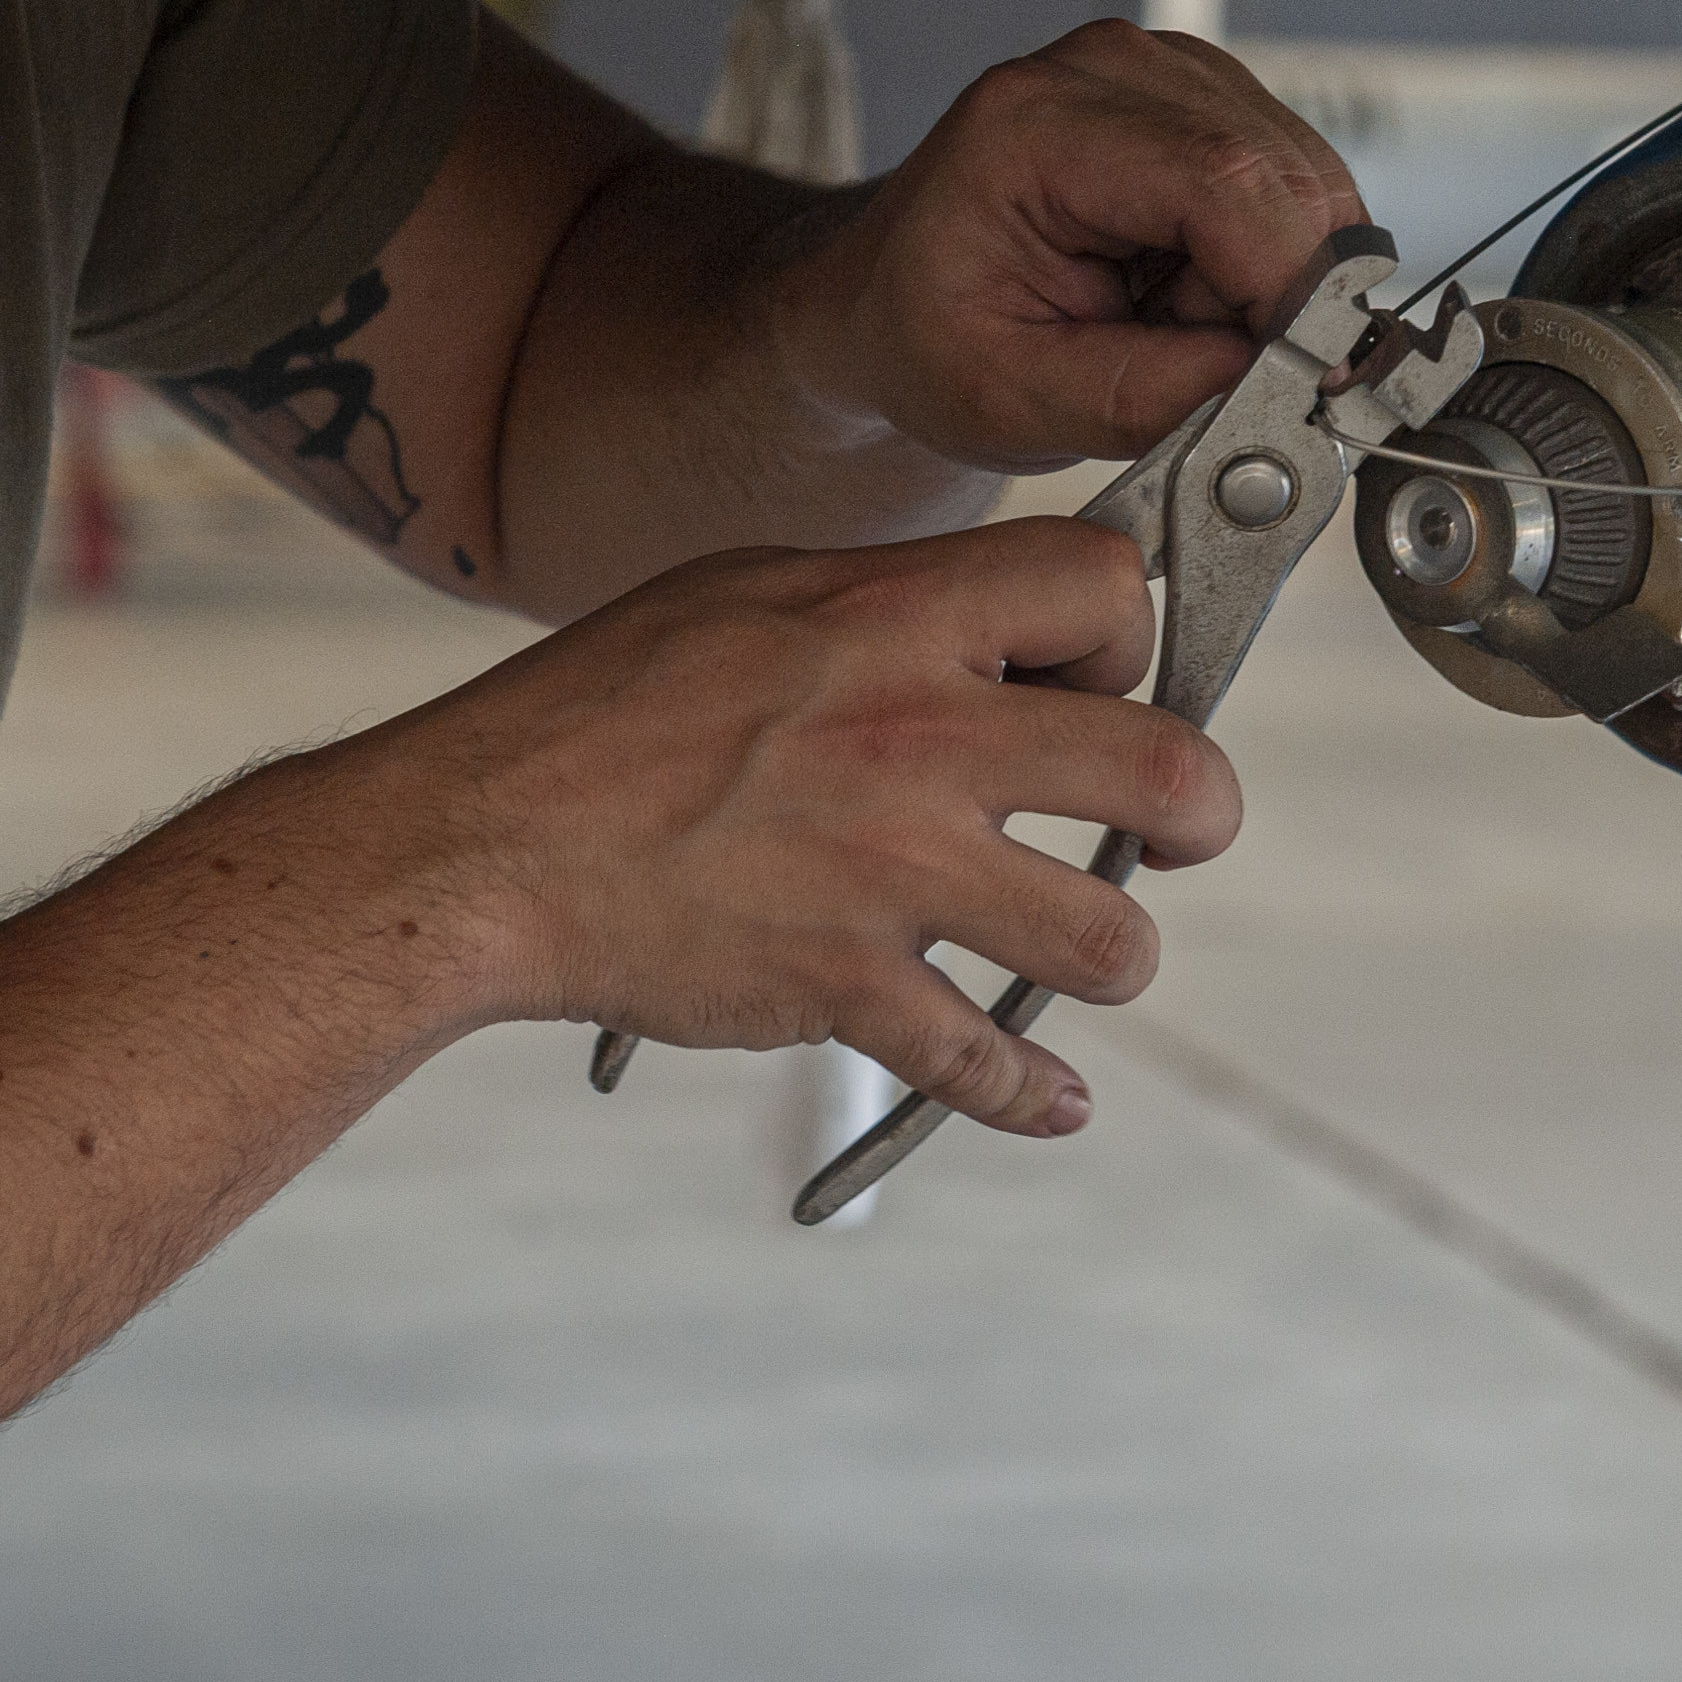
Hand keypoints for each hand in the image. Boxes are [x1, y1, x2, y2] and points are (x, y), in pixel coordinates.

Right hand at [329, 517, 1238, 1130]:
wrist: (479, 846)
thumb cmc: (600, 709)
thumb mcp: (750, 592)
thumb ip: (887, 604)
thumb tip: (997, 616)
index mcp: (892, 619)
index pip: (1104, 583)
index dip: (1127, 631)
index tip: (1099, 676)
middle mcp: (916, 740)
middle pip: (1166, 768)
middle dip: (1202, 809)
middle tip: (1180, 827)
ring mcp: (888, 874)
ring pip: (1107, 938)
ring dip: (1117, 954)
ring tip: (1089, 949)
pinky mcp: (846, 989)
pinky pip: (990, 1066)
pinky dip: (1034, 1098)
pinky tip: (1052, 1098)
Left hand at [780, 20, 1365, 471]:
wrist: (888, 292)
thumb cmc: (928, 338)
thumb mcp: (1009, 403)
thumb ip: (1146, 400)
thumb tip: (1284, 387)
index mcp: (1035, 125)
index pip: (1223, 181)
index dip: (1289, 289)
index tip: (1306, 386)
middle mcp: (1110, 68)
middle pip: (1285, 180)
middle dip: (1277, 300)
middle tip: (1197, 365)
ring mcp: (1165, 69)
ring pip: (1309, 187)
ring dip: (1268, 282)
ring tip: (1168, 320)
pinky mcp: (1205, 94)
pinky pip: (1298, 187)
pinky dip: (1267, 258)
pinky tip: (1186, 285)